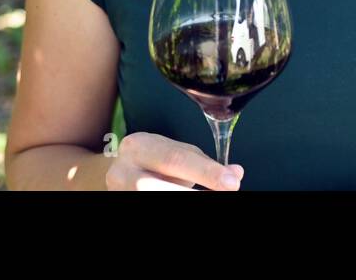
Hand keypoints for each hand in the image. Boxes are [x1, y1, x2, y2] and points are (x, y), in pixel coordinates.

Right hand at [105, 132, 244, 190]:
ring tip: (208, 195)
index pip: (175, 160)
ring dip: (188, 199)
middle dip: (197, 195)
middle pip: (161, 188)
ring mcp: (120, 193)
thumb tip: (235, 174)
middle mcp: (122, 171)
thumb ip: (205, 164)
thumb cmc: (155, 162)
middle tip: (225, 193)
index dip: (207, 172)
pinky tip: (189, 198)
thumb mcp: (176, 154)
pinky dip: (178, 203)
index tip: (232, 182)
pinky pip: (152, 207)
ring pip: (156, 198)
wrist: (120, 174)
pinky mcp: (121, 202)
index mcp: (138, 147)